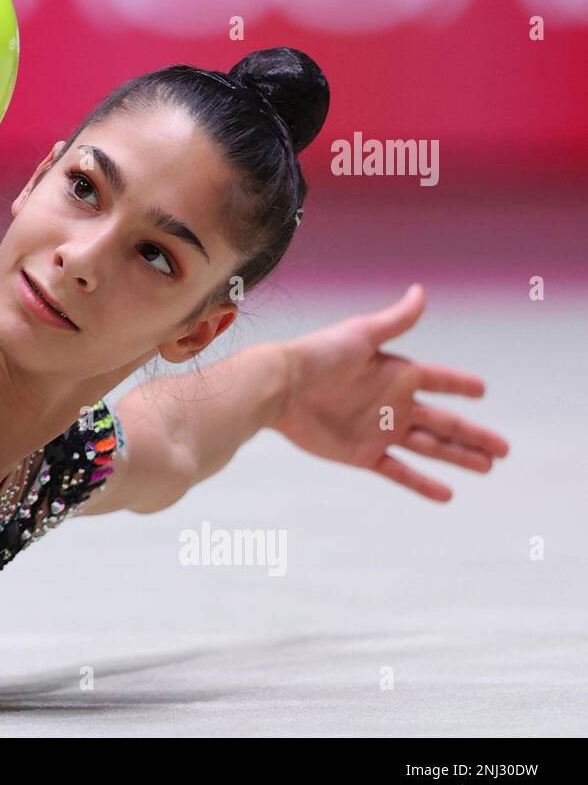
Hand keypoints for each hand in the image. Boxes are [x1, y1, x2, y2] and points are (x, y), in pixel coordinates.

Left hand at [270, 283, 510, 502]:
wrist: (280, 388)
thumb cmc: (317, 356)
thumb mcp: (360, 335)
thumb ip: (394, 320)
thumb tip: (421, 290)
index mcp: (397, 374)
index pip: (439, 380)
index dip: (460, 385)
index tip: (482, 390)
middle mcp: (393, 404)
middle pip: (444, 423)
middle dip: (473, 436)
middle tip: (504, 450)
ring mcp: (379, 431)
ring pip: (429, 449)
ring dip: (458, 458)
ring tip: (487, 468)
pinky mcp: (361, 454)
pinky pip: (398, 472)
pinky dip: (422, 483)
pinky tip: (447, 494)